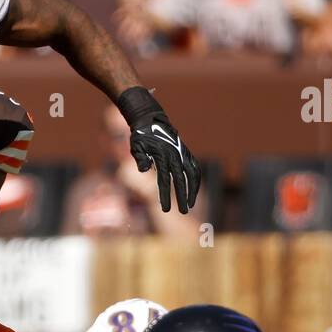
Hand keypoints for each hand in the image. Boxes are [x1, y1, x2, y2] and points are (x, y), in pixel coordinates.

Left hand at [116, 86, 200, 212]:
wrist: (150, 119)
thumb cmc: (140, 136)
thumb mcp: (136, 146)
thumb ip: (140, 159)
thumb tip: (144, 170)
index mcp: (161, 156)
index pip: (164, 181)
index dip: (165, 196)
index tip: (166, 210)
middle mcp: (174, 155)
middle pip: (180, 181)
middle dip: (182, 197)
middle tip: (182, 212)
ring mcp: (182, 152)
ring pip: (192, 174)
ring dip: (193, 190)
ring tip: (190, 204)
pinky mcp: (185, 151)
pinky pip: (194, 167)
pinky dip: (196, 179)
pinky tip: (194, 189)